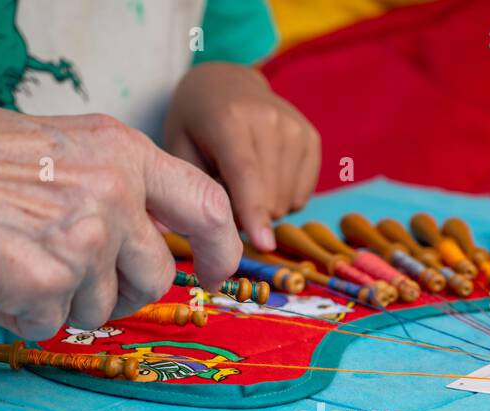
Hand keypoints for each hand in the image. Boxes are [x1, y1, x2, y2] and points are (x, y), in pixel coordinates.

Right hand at [0, 92, 241, 339]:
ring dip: (62, 303)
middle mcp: (115, 194)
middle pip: (155, 277)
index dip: (221, 248)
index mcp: (125, 153)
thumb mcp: (66, 144)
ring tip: (17, 263)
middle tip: (76, 279)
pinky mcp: (50, 283)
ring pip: (100, 310)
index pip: (208, 205)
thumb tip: (155, 238)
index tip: (216, 274)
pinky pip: (49, 327)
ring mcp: (86, 240)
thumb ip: (119, 184)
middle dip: (121, 293)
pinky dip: (19, 315)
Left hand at [163, 62, 319, 251]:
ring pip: (287, 202)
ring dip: (264, 208)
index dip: (254, 213)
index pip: (246, 174)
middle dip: (246, 214)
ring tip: (244, 183)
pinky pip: (302, 197)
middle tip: (226, 195)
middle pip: (269, 198)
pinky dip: (282, 199)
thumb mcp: (179, 150)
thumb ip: (193, 190)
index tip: (265, 246)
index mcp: (230, 120)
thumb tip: (196, 235)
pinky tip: (265, 178)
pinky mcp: (311, 140)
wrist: (225, 85)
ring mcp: (296, 129)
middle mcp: (270, 120)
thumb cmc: (195, 126)